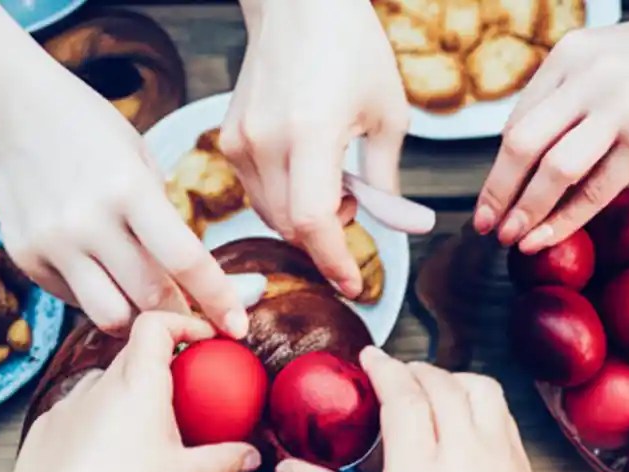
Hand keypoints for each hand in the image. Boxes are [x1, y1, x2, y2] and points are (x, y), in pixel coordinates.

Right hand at [0, 61, 246, 336]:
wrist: (14, 108)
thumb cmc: (91, 132)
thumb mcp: (141, 161)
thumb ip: (164, 221)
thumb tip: (198, 281)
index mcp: (129, 189)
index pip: (185, 260)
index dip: (217, 299)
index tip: (237, 326)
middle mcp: (89, 221)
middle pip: (149, 298)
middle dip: (180, 316)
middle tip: (195, 319)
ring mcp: (53, 243)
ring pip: (109, 316)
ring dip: (137, 320)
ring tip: (146, 303)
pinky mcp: (26, 257)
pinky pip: (75, 300)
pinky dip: (98, 297)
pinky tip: (102, 272)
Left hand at [8, 312, 260, 471]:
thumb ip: (225, 462)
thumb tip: (251, 455)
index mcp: (137, 383)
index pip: (156, 324)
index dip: (182, 322)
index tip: (204, 340)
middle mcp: (100, 383)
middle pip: (133, 352)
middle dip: (162, 364)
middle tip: (185, 393)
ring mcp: (68, 404)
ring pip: (105, 383)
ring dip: (127, 395)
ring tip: (143, 431)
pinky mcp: (47, 427)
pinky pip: (78, 411)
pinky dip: (97, 421)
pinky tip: (105, 456)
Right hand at [221, 0, 408, 296]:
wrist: (299, 6)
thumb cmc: (352, 51)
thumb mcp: (387, 115)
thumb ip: (386, 179)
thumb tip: (399, 227)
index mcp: (312, 132)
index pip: (314, 221)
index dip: (335, 262)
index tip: (354, 285)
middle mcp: (267, 140)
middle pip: (292, 227)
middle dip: (326, 239)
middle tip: (354, 214)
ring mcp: (241, 141)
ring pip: (271, 216)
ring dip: (305, 221)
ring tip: (334, 186)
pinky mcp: (229, 139)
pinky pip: (256, 193)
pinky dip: (285, 200)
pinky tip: (307, 173)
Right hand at [276, 348, 545, 471]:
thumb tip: (290, 469)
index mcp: (421, 468)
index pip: (404, 394)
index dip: (383, 367)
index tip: (369, 358)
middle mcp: (465, 451)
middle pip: (440, 382)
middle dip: (412, 369)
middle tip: (391, 376)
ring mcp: (498, 454)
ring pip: (480, 386)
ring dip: (450, 377)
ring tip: (429, 391)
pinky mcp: (519, 465)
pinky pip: (501, 410)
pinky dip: (478, 397)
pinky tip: (463, 415)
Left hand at [474, 5, 628, 252]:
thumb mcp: (605, 60)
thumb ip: (568, 99)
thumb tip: (528, 161)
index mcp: (569, 55)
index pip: (517, 121)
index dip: (497, 168)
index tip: (486, 200)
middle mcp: (588, 78)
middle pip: (521, 144)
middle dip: (496, 192)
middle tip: (484, 226)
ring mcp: (620, 108)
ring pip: (553, 170)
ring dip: (525, 210)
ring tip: (511, 237)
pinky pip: (596, 190)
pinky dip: (565, 220)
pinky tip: (547, 238)